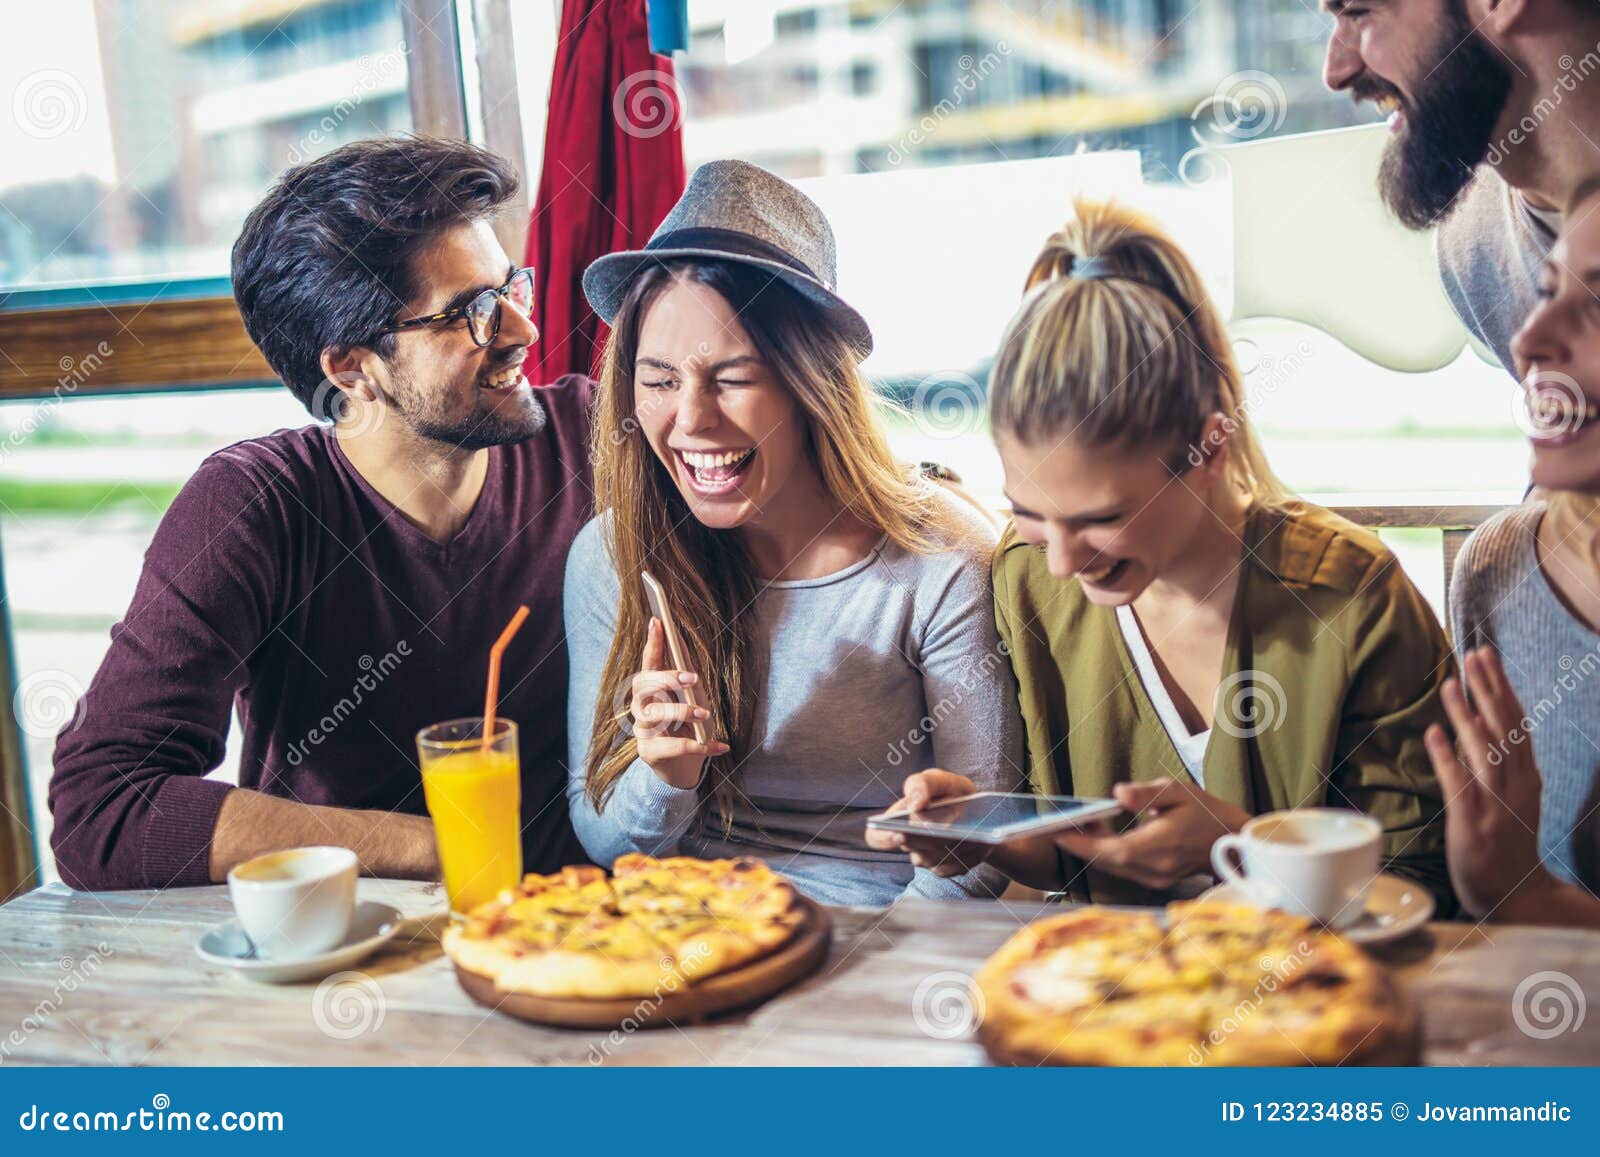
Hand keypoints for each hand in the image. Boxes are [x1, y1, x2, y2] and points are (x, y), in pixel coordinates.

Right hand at [629, 617, 727, 789]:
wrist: (686, 769)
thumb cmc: (690, 726)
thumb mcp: (694, 698)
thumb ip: (686, 674)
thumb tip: (681, 643)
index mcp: (652, 689)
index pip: (648, 662)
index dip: (652, 642)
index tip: (658, 621)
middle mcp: (641, 707)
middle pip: (642, 685)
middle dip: (666, 678)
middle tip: (693, 679)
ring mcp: (643, 731)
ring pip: (652, 714)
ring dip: (680, 711)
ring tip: (704, 715)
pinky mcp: (650, 754)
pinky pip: (672, 746)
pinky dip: (699, 745)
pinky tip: (719, 746)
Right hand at [865, 770, 992, 877]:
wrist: (981, 811)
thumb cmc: (951, 792)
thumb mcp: (940, 780)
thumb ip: (923, 783)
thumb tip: (913, 805)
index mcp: (899, 820)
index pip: (876, 837)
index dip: (883, 838)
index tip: (900, 833)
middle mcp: (911, 844)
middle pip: (914, 850)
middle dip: (931, 841)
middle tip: (949, 832)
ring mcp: (929, 859)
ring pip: (937, 861)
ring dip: (956, 848)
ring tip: (974, 834)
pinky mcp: (950, 868)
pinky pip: (957, 867)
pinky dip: (972, 855)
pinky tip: (983, 842)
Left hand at [1054, 778, 1250, 891]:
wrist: (1232, 840)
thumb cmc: (1205, 812)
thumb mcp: (1177, 791)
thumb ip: (1145, 794)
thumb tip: (1118, 793)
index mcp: (1159, 846)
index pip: (1112, 849)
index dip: (1082, 843)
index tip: (1057, 833)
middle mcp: (1155, 868)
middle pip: (1106, 860)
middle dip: (1080, 844)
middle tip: (1060, 824)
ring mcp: (1156, 878)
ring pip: (1112, 866)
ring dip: (1093, 848)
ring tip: (1080, 824)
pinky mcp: (1156, 880)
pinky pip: (1123, 868)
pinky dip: (1108, 854)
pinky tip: (1102, 834)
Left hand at [1424, 647, 1561, 920]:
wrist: (1518, 896)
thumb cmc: (1509, 842)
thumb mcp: (1515, 797)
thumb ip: (1502, 763)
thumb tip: (1480, 724)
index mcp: (1527, 776)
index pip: (1516, 722)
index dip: (1501, 688)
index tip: (1486, 656)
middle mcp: (1516, 785)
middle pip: (1504, 728)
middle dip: (1488, 689)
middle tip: (1472, 655)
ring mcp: (1496, 804)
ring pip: (1484, 751)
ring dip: (1466, 716)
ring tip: (1448, 684)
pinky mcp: (1474, 824)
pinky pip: (1459, 785)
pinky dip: (1447, 757)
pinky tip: (1433, 732)